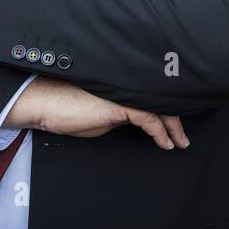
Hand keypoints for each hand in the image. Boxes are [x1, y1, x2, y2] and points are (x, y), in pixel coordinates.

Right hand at [5, 76, 189, 150]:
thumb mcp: (99, 115)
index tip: (175, 126)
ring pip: (159, 108)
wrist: (45, 103)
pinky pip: (149, 118)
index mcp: (122, 87)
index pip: (151, 96)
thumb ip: (119, 115)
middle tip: (184, 137)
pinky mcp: (120, 103)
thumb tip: (134, 121)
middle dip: (176, 119)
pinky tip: (165, 142)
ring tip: (179, 142)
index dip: (167, 109)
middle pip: (160, 99)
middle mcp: (127, 86)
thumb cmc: (66, 109)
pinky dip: (160, 132)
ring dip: (173, 127)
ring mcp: (124, 92)